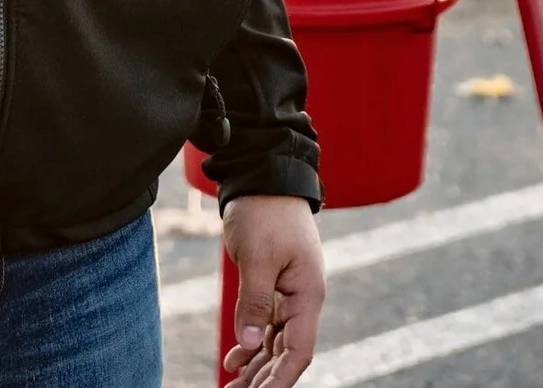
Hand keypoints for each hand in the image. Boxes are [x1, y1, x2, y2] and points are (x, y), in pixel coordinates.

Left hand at [220, 195, 324, 386]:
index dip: (281, 379)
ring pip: (275, 341)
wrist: (264, 175)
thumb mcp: (257, 256)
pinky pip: (266, 324)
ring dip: (257, 366)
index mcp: (307, 293)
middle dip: (265, 378)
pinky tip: (235, 359)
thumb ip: (255, 301)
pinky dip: (252, 343)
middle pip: (287, 351)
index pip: (298, 350)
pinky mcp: (274, 285)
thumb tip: (248, 343)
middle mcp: (303, 298)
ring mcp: (289, 292)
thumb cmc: (265, 211)